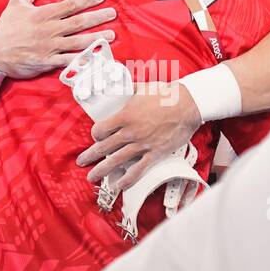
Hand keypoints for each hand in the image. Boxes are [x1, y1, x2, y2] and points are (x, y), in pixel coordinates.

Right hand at [0, 0, 115, 78]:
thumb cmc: (6, 27)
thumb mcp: (16, 2)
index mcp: (43, 15)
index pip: (70, 5)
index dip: (86, 0)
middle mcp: (49, 30)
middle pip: (78, 22)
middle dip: (97, 18)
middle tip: (112, 14)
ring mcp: (49, 47)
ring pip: (77, 42)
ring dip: (95, 38)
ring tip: (111, 35)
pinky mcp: (47, 62)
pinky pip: (68, 61)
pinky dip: (82, 61)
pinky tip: (95, 59)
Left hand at [77, 83, 202, 189]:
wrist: (188, 104)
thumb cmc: (166, 94)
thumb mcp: (142, 88)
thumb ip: (128, 90)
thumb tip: (120, 86)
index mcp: (125, 116)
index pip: (101, 129)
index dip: (96, 134)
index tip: (96, 136)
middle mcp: (130, 132)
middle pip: (104, 147)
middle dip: (90, 156)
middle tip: (82, 161)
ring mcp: (142, 144)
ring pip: (116, 160)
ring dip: (102, 170)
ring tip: (92, 177)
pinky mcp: (155, 153)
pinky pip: (138, 169)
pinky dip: (128, 178)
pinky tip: (120, 184)